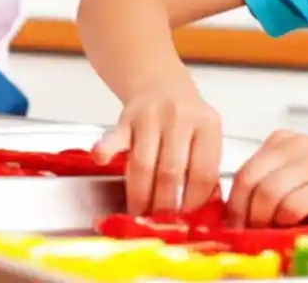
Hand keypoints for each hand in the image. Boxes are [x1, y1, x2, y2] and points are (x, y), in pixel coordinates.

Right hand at [92, 83, 222, 215]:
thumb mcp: (205, 135)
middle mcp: (181, 117)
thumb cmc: (184, 118)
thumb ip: (203, 167)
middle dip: (164, 205)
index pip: (202, 173)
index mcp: (207, 125)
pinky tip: (101, 159)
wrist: (161, 83)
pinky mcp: (127, 117)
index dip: (193, 202)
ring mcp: (152, 116)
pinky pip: (115, 136)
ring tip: (139, 214)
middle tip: (159, 225)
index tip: (186, 220)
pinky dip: (106, 148)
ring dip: (140, 195)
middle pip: (171, 171)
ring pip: (144, 163)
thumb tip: (198, 213)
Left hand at [227, 131, 307, 227]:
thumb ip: (272, 184)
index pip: (244, 171)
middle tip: (247, 231)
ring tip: (270, 230)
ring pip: (267, 193)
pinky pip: (292, 205)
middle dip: (243, 213)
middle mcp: (295, 147)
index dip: (235, 203)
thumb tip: (241, 215)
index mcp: (283, 142)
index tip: (235, 222)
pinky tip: (292, 224)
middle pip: (249, 180)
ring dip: (263, 220)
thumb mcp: (300, 172)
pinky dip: (286, 221)